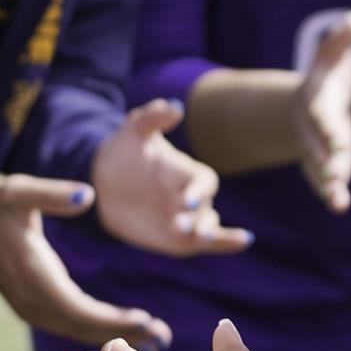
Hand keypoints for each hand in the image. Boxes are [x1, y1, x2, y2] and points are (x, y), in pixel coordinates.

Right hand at [0, 174, 170, 346]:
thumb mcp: (20, 191)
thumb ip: (53, 193)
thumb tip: (86, 195)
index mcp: (33, 277)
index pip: (78, 309)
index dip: (112, 320)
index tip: (148, 322)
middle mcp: (31, 302)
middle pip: (82, 328)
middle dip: (122, 336)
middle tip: (163, 340)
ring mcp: (31, 309)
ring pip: (77, 331)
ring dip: (114, 337)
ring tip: (155, 341)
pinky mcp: (34, 309)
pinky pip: (70, 326)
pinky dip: (98, 330)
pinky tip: (125, 332)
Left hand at [93, 99, 252, 255]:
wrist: (106, 182)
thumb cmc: (125, 151)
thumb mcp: (133, 131)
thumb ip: (152, 118)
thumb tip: (174, 107)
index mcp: (187, 172)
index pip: (203, 182)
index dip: (198, 191)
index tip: (186, 201)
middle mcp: (192, 196)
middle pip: (205, 209)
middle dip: (199, 219)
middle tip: (184, 226)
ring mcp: (188, 219)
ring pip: (207, 227)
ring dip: (207, 233)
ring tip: (200, 238)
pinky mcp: (180, 239)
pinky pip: (206, 243)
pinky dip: (226, 243)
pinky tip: (244, 240)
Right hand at [293, 12, 350, 213]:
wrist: (306, 104)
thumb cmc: (327, 77)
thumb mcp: (331, 57)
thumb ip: (339, 42)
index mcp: (316, 102)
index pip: (322, 116)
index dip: (328, 127)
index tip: (338, 137)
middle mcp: (312, 129)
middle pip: (317, 146)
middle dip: (325, 161)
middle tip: (334, 176)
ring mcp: (315, 150)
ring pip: (318, 169)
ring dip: (327, 184)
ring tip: (337, 200)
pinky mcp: (323, 165)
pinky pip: (324, 182)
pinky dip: (330, 194)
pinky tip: (340, 206)